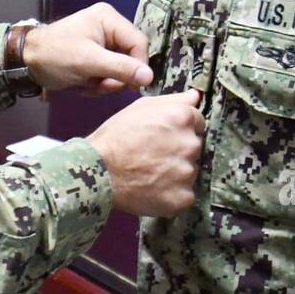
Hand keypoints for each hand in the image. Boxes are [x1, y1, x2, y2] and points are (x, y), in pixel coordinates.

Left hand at [22, 2, 152, 94]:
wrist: (26, 61)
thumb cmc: (55, 56)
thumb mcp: (89, 62)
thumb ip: (120, 68)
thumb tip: (150, 77)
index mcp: (109, 19)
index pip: (139, 43)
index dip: (137, 66)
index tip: (128, 85)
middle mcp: (109, 26)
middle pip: (131, 57)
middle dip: (116, 76)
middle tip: (100, 86)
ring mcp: (103, 41)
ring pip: (121, 68)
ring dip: (107, 82)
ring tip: (88, 85)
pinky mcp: (96, 55)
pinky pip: (109, 72)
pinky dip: (99, 82)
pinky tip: (84, 84)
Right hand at [86, 89, 203, 216]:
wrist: (97, 172)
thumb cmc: (115, 137)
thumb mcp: (140, 108)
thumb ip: (173, 100)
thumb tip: (195, 96)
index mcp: (182, 118)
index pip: (197, 122)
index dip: (178, 129)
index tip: (163, 136)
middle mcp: (190, 144)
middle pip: (194, 147)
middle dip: (178, 150)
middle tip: (153, 155)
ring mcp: (188, 172)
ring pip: (189, 170)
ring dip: (176, 172)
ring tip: (150, 172)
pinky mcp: (183, 197)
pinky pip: (185, 194)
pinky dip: (172, 194)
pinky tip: (153, 188)